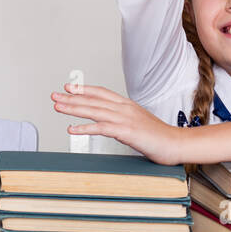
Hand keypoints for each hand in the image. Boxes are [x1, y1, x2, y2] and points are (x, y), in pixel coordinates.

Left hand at [51, 84, 185, 165]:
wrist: (175, 143)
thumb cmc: (158, 136)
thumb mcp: (138, 123)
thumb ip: (124, 120)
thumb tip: (109, 124)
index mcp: (127, 105)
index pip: (101, 93)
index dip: (84, 89)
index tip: (69, 88)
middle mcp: (124, 108)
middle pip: (93, 100)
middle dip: (72, 97)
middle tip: (55, 96)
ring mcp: (125, 119)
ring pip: (94, 111)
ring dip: (73, 109)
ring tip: (58, 107)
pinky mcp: (126, 132)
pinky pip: (101, 128)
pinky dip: (84, 128)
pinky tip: (72, 129)